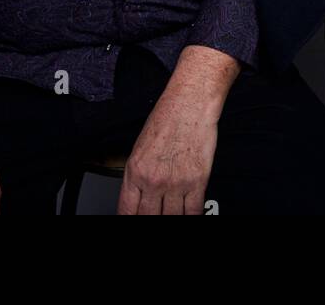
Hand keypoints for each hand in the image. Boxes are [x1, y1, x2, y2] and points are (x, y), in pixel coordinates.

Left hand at [117, 90, 218, 214]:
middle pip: (148, 218)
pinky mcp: (197, 181)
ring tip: (171, 213)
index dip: (129, 220)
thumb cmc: (167, 119)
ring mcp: (175, 183)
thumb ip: (138, 175)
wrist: (190, 104)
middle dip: (151, 219)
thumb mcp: (140, 147)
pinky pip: (193, 212)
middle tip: (156, 214)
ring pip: (171, 218)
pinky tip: (189, 214)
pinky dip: (191, 216)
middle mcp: (154, 180)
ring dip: (171, 217)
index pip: (126, 210)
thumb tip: (138, 197)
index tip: (134, 219)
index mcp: (135, 171)